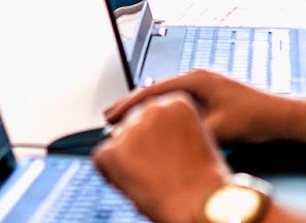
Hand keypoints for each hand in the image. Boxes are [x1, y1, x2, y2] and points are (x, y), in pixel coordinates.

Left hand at [93, 93, 228, 222]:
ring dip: (127, 158)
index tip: (167, 152)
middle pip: (133, 122)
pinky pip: (102, 159)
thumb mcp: (194, 137)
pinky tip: (134, 184)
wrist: (198, 203)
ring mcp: (131, 129)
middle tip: (156, 168)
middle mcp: (152, 108)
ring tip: (149, 178)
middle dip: (139, 144)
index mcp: (176, 101)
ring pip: (117, 140)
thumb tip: (145, 133)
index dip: (156, 135)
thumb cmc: (202, 178)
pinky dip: (112, 173)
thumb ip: (171, 127)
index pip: (152, 111)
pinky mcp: (112, 151)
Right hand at [103, 69, 291, 143]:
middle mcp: (198, 77)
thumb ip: (190, 131)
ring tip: (127, 121)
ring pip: (166, 95)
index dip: (130, 104)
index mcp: (196, 79)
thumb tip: (165, 140)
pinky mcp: (211, 94)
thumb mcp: (217, 128)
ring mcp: (205, 84)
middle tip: (110, 118)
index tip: (111, 116)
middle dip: (133, 105)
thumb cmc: (253, 117)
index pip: (154, 90)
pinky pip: (178, 100)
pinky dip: (162, 110)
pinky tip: (156, 122)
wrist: (279, 114)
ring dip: (147, 108)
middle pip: (156, 90)